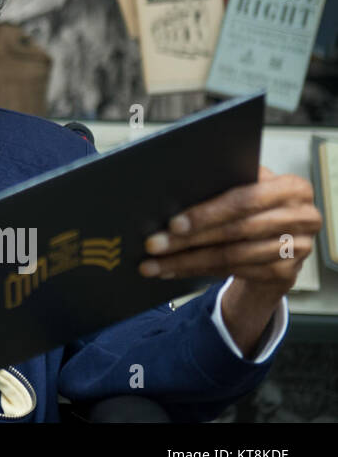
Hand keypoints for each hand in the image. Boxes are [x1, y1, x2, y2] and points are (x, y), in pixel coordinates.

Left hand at [141, 166, 320, 351]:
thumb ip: (224, 184)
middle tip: (154, 244)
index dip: (207, 213)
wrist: (280, 238)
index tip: (173, 223)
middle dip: (188, 240)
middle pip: (235, 231)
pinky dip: (199, 271)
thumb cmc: (255, 206)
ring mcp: (298, 248)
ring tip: (155, 263)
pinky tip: (173, 270)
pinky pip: (234, 273)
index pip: (243, 200)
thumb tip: (171, 189)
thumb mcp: (247, 187)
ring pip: (231, 256)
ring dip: (187, 261)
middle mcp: (302, 217)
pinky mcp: (286, 273)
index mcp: (292, 188)